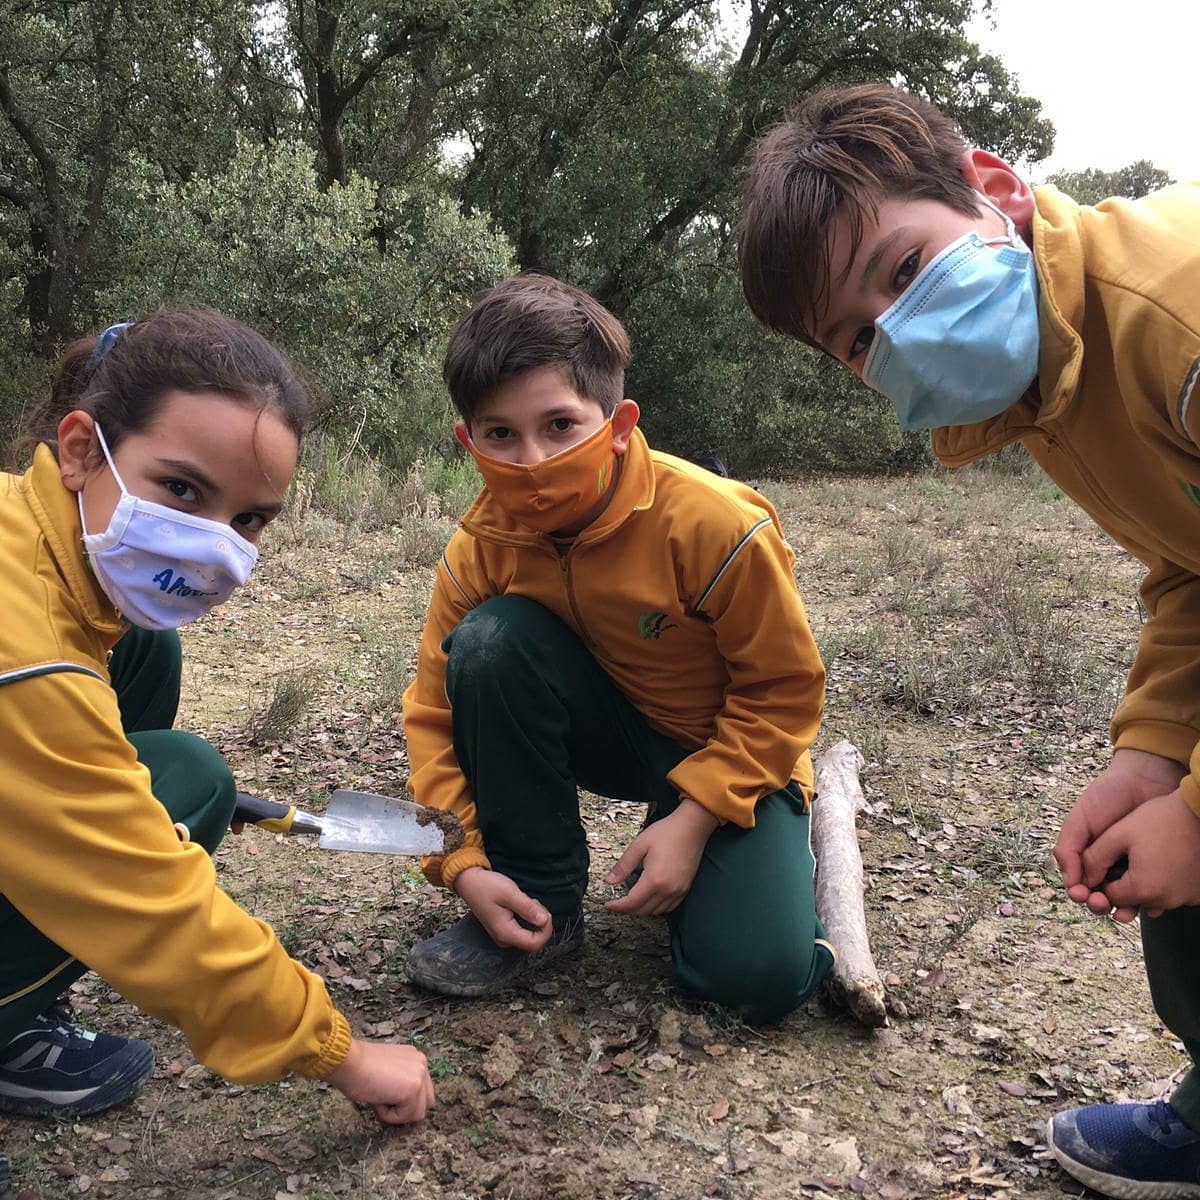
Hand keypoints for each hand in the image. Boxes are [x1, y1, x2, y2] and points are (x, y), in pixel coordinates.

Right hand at [326, 1039, 434, 1124]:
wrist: (348, 1062)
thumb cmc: (357, 1067)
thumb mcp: (386, 1071)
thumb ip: (399, 1081)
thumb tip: (402, 1102)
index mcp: (414, 1058)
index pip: (422, 1090)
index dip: (404, 1101)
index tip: (386, 1099)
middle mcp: (421, 1063)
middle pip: (426, 1102)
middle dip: (406, 1110)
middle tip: (384, 1103)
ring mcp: (420, 1076)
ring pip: (418, 1113)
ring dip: (397, 1114)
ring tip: (379, 1099)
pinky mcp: (413, 1090)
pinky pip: (406, 1117)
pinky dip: (390, 1116)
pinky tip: (377, 1100)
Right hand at [453, 867, 551, 950]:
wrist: (469, 881)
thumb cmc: (487, 886)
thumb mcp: (509, 893)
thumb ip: (527, 908)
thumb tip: (544, 920)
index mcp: (505, 933)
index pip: (535, 944)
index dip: (546, 930)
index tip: (545, 912)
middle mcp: (504, 939)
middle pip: (533, 940)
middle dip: (540, 922)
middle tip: (532, 902)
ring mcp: (503, 935)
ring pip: (529, 934)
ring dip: (534, 918)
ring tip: (525, 901)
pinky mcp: (503, 929)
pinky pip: (522, 929)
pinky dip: (527, 917)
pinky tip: (520, 904)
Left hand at [604, 797, 718, 916]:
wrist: (692, 827)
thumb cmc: (667, 832)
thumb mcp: (639, 845)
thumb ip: (623, 866)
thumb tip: (609, 880)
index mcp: (654, 879)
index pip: (632, 902)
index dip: (618, 907)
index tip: (608, 905)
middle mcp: (668, 889)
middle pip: (643, 910)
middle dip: (627, 910)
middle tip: (616, 904)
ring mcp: (678, 890)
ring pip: (656, 912)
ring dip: (641, 910)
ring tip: (631, 902)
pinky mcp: (685, 888)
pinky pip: (669, 907)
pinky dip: (656, 908)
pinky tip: (650, 900)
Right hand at [1054, 748, 1184, 919]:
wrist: (1146, 780)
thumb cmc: (1108, 796)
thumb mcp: (1080, 819)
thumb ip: (1068, 847)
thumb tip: (1070, 882)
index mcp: (1088, 855)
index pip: (1080, 884)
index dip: (1079, 893)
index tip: (1082, 894)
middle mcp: (1109, 864)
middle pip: (1101, 896)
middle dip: (1098, 904)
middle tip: (1102, 902)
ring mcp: (1134, 867)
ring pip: (1127, 899)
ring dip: (1124, 910)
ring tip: (1126, 912)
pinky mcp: (1158, 868)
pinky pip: (1154, 892)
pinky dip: (1151, 904)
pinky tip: (1148, 907)